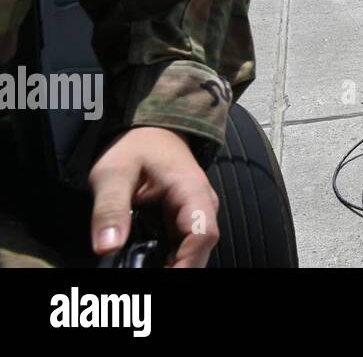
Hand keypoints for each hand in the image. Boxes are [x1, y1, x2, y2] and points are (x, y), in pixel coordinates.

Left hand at [88, 126, 219, 267]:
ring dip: (171, 268)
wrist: (151, 132)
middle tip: (143, 284)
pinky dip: (166, 262)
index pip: (203, 233)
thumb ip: (110, 208)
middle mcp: (202, 206)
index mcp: (192, 191)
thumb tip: (106, 247)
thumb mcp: (114, 172)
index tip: (161, 278)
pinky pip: (181, 249)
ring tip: (140, 275)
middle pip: (200, 250)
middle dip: (177, 271)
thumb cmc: (136, 147)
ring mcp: (195, 216)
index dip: (187, 263)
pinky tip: (144, 267)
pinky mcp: (183, 223)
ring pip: (193, 253)